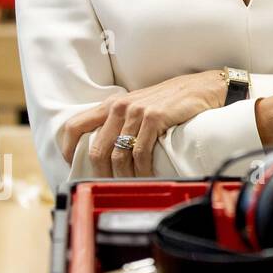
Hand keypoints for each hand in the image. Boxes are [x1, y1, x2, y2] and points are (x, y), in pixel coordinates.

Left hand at [62, 70, 226, 177]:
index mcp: (112, 104)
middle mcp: (120, 106)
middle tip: (108, 186)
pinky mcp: (155, 118)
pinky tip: (146, 176)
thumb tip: (107, 147)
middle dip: (100, 173)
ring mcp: (137, 112)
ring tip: (130, 185)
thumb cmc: (174, 100)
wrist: (205, 87)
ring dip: (123, 176)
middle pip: (96, 149)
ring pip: (118, 155)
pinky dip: (142, 170)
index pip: (74, 125)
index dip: (67, 148)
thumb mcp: (141, 104)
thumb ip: (122, 120)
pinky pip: (140, 152)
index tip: (72, 165)